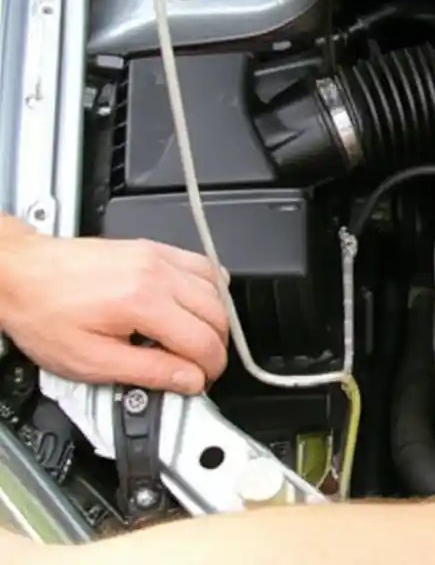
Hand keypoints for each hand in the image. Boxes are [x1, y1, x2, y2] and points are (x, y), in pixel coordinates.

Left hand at [0, 219, 228, 393]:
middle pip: (218, 314)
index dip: (208, 369)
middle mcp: (157, 273)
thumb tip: (187, 380)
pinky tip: (197, 306)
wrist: (18, 274)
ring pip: (218, 288)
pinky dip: (211, 288)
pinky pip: (203, 264)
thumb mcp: (89, 360)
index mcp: (142, 302)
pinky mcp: (154, 249)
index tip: (199, 382)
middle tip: (199, 366)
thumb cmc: (42, 312)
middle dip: (216, 348)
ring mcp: (158, 256)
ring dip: (217, 319)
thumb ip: (147, 372)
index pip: (202, 341)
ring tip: (198, 339)